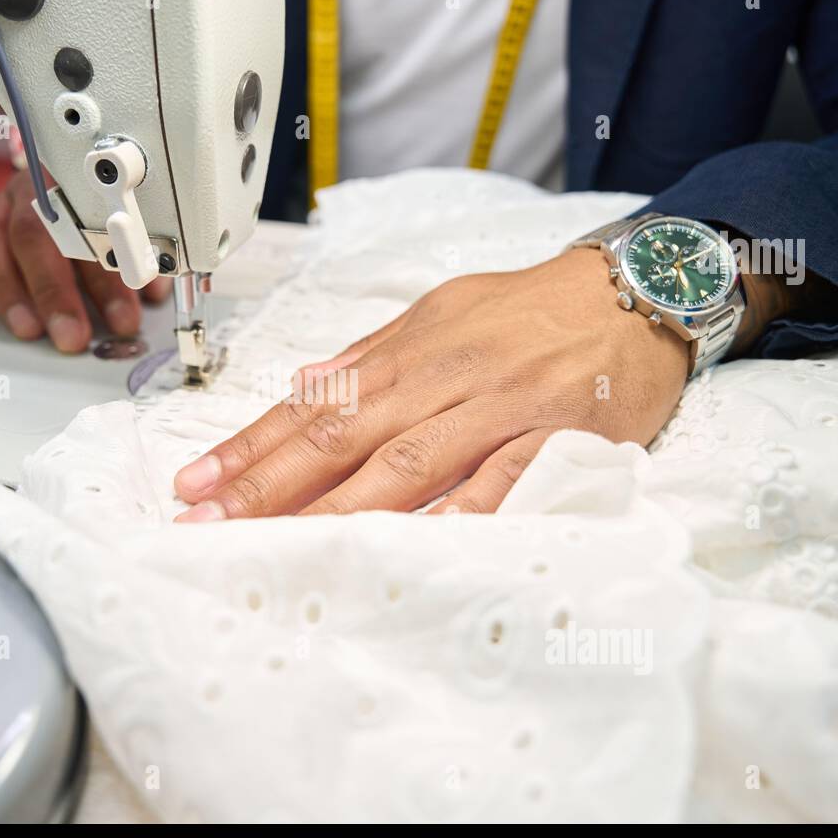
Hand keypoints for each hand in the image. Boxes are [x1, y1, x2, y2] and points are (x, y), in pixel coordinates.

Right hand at [0, 171, 170, 351]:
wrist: (60, 183)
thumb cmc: (97, 215)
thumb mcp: (127, 233)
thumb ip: (138, 260)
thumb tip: (152, 291)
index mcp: (78, 184)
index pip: (93, 228)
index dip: (108, 278)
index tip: (124, 318)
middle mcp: (33, 189)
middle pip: (34, 234)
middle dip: (54, 292)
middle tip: (72, 336)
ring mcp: (1, 204)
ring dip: (9, 292)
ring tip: (29, 330)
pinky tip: (7, 314)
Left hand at [172, 249, 693, 519]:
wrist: (640, 291)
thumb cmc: (534, 308)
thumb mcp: (443, 311)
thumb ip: (374, 355)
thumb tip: (307, 384)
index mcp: (411, 347)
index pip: (314, 404)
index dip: (251, 446)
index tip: (196, 483)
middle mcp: (444, 376)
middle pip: (342, 437)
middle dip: (268, 485)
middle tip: (206, 523)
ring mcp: (499, 408)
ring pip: (407, 463)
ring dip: (336, 510)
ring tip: (277, 545)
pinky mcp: (556, 436)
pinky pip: (500, 483)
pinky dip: (454, 515)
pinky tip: (411, 546)